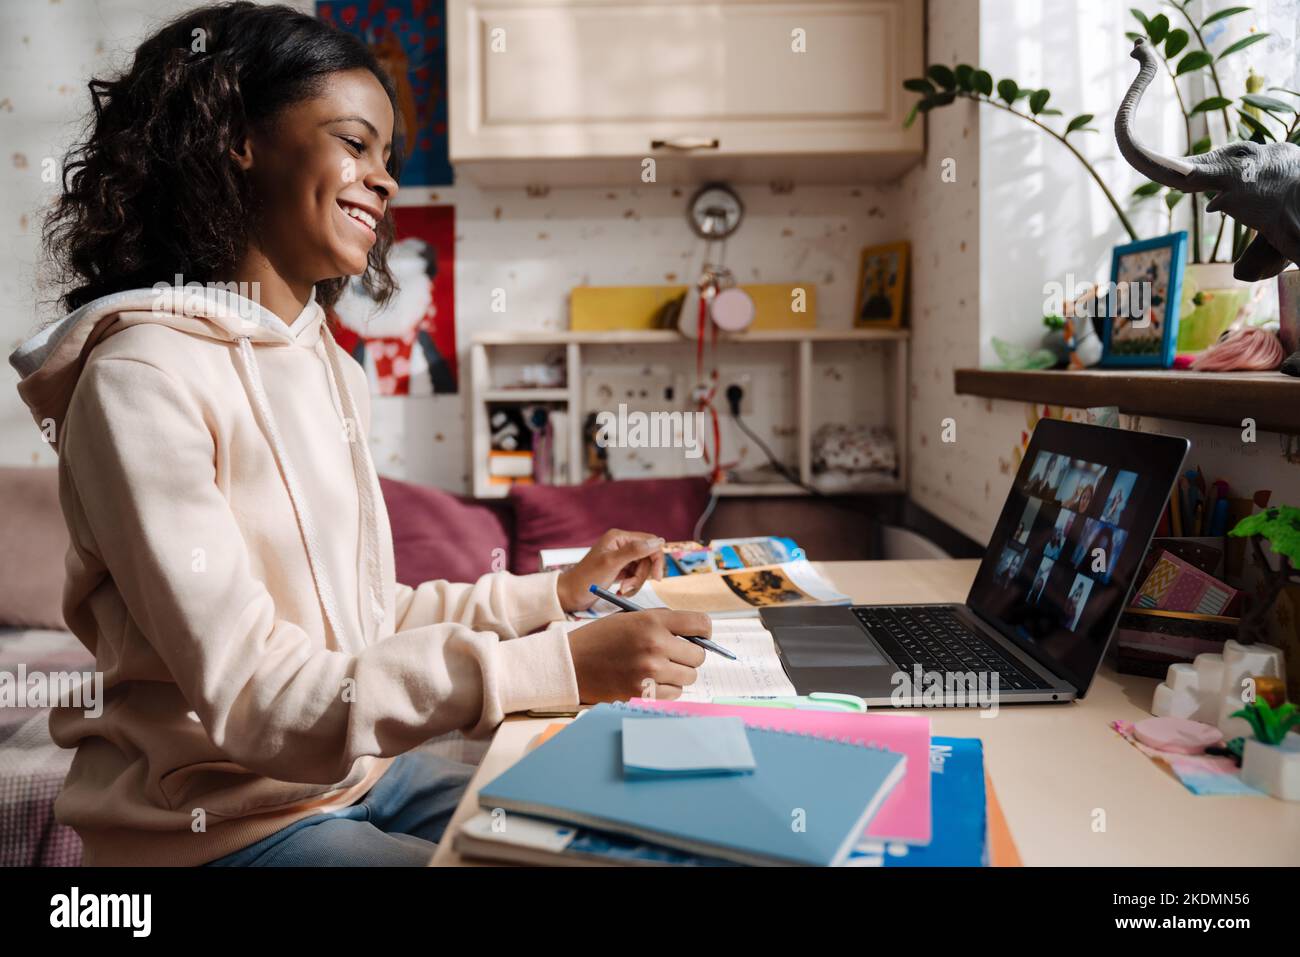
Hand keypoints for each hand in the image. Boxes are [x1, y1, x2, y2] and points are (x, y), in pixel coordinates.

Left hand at [556, 528, 665, 611]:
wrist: (570, 595)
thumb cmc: (586, 579)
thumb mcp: (612, 564)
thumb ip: (635, 550)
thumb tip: (659, 541)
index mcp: (619, 537)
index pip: (650, 542)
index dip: (657, 559)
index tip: (657, 578)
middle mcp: (621, 544)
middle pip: (647, 558)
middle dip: (641, 576)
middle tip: (629, 587)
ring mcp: (621, 557)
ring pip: (642, 569)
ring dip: (636, 583)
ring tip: (622, 591)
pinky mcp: (620, 569)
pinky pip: (635, 576)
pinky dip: (631, 586)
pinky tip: (620, 591)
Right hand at [566, 610, 708, 702]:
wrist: (571, 662)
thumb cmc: (602, 638)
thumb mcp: (631, 618)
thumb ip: (663, 622)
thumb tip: (697, 634)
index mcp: (653, 621)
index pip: (701, 623)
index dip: (704, 630)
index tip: (700, 635)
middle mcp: (655, 645)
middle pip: (698, 655)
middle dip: (689, 655)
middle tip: (674, 655)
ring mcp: (650, 671)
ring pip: (689, 677)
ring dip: (679, 674)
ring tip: (659, 668)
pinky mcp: (643, 693)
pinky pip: (675, 694)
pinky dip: (668, 689)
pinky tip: (651, 681)